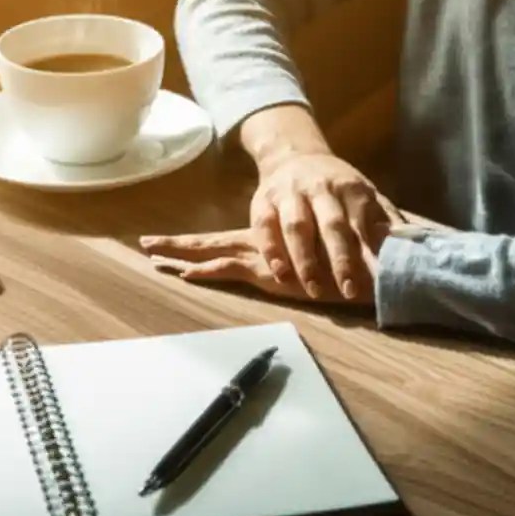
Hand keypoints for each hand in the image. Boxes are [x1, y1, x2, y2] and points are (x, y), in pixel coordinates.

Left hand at [140, 228, 377, 304]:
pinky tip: (184, 271)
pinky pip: (232, 269)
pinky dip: (207, 270)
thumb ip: (304, 265)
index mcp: (267, 241)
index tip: (168, 247)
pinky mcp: (270, 271)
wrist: (371, 263)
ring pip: (213, 249)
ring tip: (150, 252)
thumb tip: (290, 274)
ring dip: (181, 251)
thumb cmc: (348, 264)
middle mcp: (261, 243)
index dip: (196, 244)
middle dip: (177, 243)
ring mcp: (264, 255)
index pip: (224, 241)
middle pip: (211, 241)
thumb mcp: (319, 265)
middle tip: (144, 243)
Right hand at [250, 151, 403, 300]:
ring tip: (313, 290)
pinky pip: (265, 227)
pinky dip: (271, 250)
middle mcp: (320, 188)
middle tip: (348, 291)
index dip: (370, 250)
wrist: (293, 155)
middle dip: (340, 259)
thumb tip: (410, 244)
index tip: (379, 278)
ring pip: (297, 227)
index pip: (362, 221)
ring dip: (305, 260)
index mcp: (350, 187)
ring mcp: (290, 193)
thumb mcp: (364, 194)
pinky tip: (280, 273)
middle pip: (331, 225)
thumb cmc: (336, 185)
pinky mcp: (263, 201)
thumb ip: (384, 219)